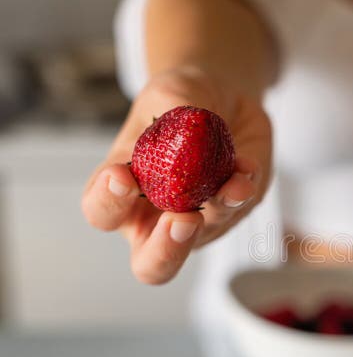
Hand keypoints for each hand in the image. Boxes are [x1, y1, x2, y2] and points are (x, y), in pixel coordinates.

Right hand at [81, 67, 271, 283]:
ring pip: (206, 235)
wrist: (224, 102)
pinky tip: (246, 166)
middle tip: (183, 220)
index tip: (121, 178)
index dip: (108, 203)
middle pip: (151, 266)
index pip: (101, 212)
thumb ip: (175, 110)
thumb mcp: (172, 91)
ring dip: (220, 208)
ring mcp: (199, 222)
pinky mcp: (234, 211)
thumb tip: (189, 139)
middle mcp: (155, 219)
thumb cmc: (179, 102)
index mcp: (120, 193)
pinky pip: (240, 210)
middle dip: (167, 250)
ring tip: (233, 180)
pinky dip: (244, 189)